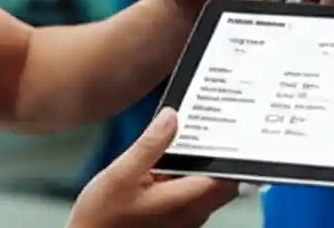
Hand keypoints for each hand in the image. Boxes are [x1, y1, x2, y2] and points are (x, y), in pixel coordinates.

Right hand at [67, 108, 237, 227]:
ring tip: (185, 141)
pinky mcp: (175, 224)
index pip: (226, 176)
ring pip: (209, 190)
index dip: (232, 153)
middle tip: (205, 128)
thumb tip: (172, 117)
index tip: (228, 129)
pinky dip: (188, 179)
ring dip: (202, 168)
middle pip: (223, 183)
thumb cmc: (102, 216)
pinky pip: (194, 198)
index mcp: (185, 202)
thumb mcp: (122, 173)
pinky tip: (168, 165)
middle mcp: (192, 215)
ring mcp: (185, 222)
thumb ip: (150, 145)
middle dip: (218, 156)